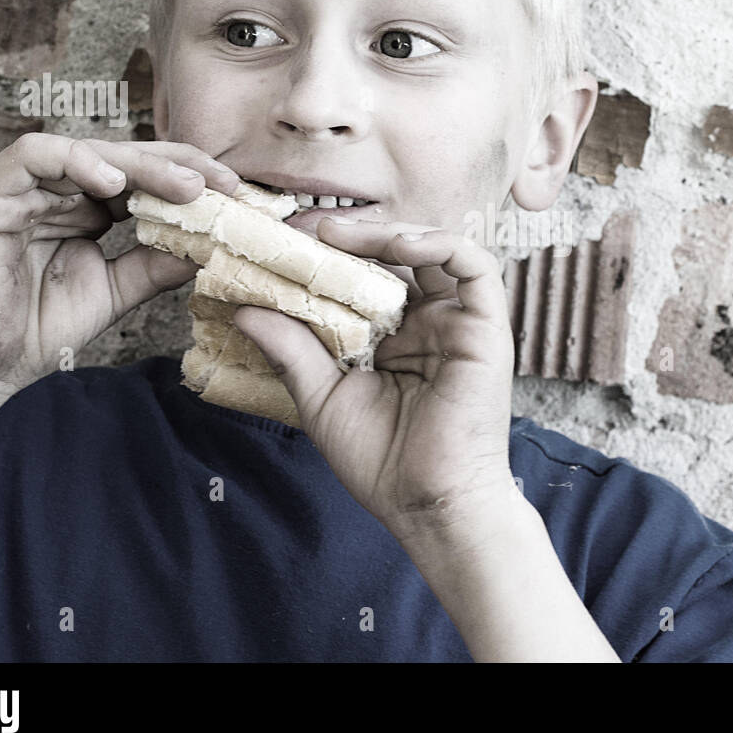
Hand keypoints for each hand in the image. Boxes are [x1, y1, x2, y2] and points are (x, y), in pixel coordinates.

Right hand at [0, 132, 239, 395]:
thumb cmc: (37, 327)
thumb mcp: (115, 290)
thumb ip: (155, 264)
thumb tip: (210, 245)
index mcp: (83, 208)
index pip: (141, 177)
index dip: (186, 178)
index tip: (234, 192)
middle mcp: (54, 191)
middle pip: (122, 157)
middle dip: (176, 165)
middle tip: (221, 181)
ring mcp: (21, 188)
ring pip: (87, 150)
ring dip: (140, 163)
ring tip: (184, 185)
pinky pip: (33, 155)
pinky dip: (77, 160)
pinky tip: (114, 182)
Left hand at [232, 218, 515, 542]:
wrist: (426, 502)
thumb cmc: (381, 462)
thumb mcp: (322, 398)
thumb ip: (291, 351)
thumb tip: (245, 309)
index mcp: (395, 341)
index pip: (367, 282)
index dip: (334, 260)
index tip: (288, 248)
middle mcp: (429, 326)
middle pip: (398, 261)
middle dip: (356, 238)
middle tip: (309, 230)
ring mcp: (459, 325)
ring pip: (435, 253)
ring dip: (393, 233)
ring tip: (345, 234)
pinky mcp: (487, 328)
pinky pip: (475, 267)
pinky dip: (440, 245)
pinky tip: (400, 246)